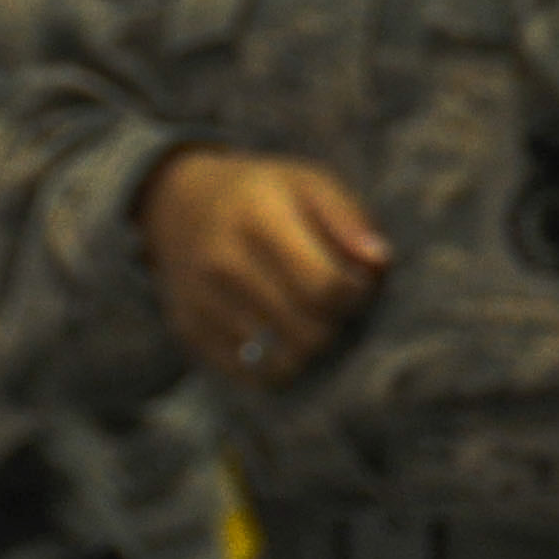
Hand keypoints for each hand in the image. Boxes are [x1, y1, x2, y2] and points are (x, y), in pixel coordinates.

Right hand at [136, 144, 389, 390]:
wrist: (179, 204)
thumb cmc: (262, 194)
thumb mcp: (308, 182)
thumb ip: (349, 219)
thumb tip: (378, 264)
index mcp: (259, 215)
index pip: (324, 285)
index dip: (357, 294)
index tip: (361, 283)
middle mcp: (223, 261)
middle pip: (307, 333)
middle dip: (338, 326)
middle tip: (338, 305)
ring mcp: (202, 301)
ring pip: (282, 363)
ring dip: (310, 349)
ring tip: (312, 319)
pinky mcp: (190, 331)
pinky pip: (252, 376)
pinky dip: (278, 365)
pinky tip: (282, 334)